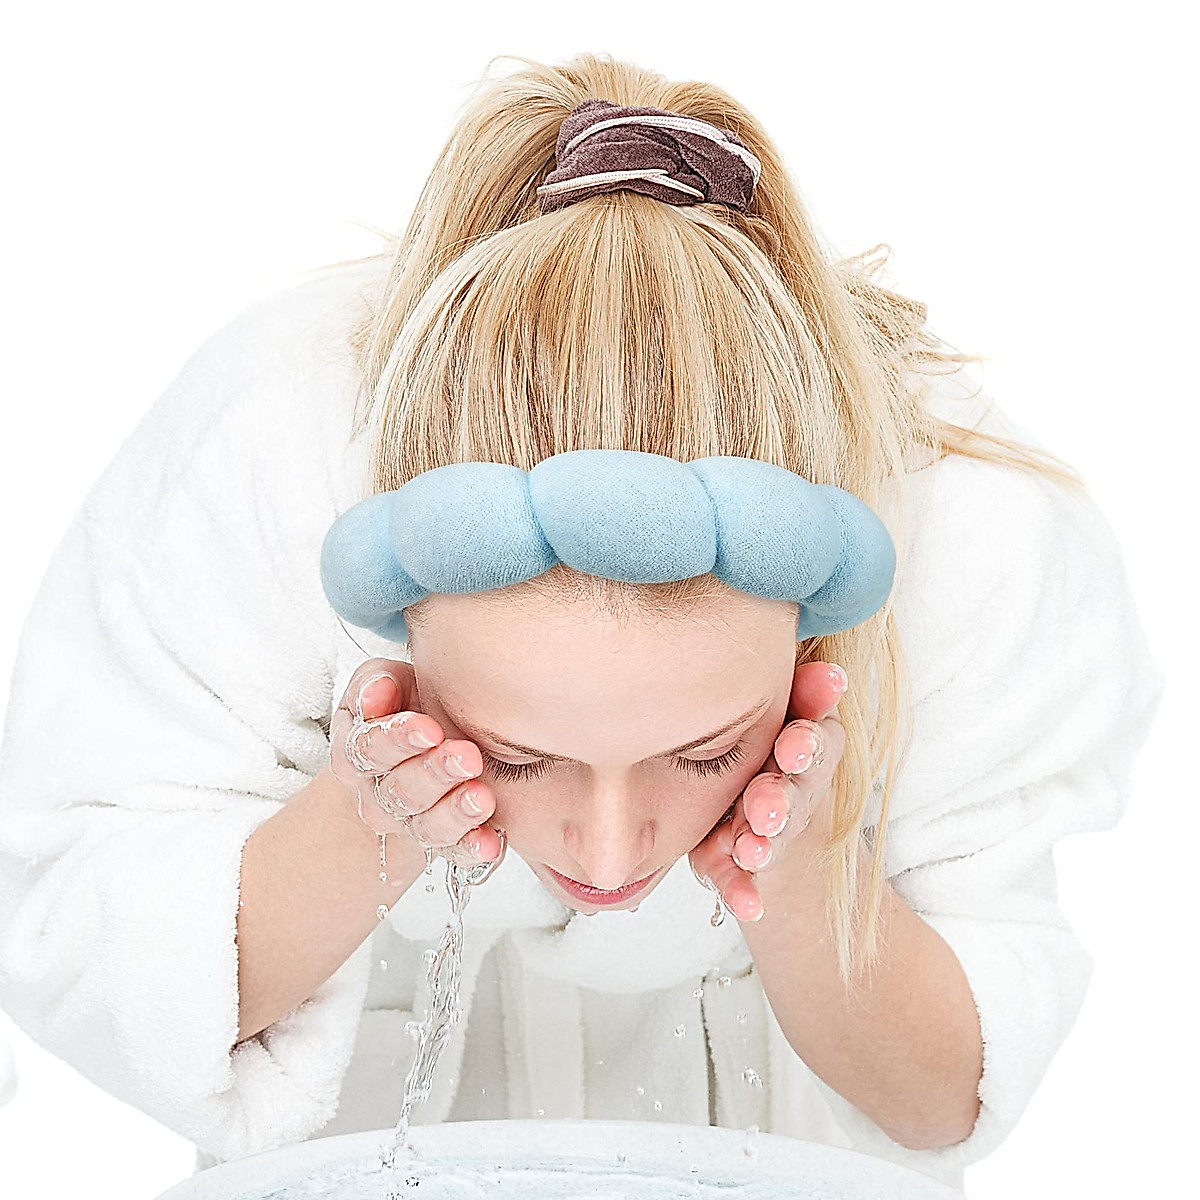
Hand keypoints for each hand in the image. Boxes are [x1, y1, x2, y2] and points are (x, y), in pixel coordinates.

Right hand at [329, 658, 504, 870]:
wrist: (420, 751)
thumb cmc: (404, 707)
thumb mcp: (388, 684)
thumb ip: (378, 682)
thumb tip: (377, 694)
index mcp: (357, 754)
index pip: (368, 750)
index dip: (396, 740)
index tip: (429, 728)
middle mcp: (379, 795)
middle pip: (400, 791)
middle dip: (434, 774)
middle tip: (467, 756)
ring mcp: (411, 823)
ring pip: (426, 826)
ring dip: (455, 813)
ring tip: (481, 797)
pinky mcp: (445, 841)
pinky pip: (455, 853)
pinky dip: (472, 848)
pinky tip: (490, 843)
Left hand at [688, 661, 846, 921]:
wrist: (763, 833)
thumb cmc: (759, 751)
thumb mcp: (774, 721)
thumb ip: (802, 697)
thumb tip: (833, 671)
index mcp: (799, 749)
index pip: (814, 742)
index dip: (808, 746)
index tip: (794, 748)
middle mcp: (791, 791)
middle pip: (794, 793)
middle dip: (782, 799)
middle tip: (765, 805)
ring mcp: (771, 834)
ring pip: (771, 837)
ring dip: (764, 844)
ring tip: (751, 850)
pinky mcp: (746, 868)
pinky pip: (743, 882)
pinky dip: (743, 892)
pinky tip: (746, 904)